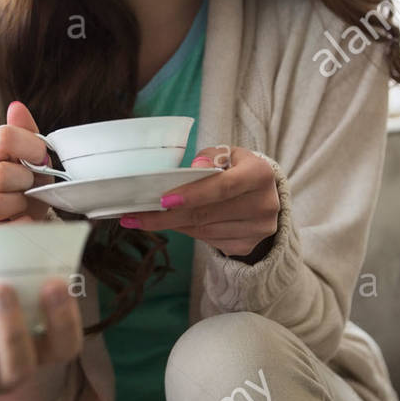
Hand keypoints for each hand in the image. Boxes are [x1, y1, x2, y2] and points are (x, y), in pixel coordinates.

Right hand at [0, 100, 51, 224]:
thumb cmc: (27, 188)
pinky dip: (19, 223)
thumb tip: (16, 107)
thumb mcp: (32, 158)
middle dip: (24, 180)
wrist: (26, 220)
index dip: (30, 147)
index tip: (41, 158)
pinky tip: (24, 219)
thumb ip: (25, 132)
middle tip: (31, 185)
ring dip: (19, 202)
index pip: (2, 137)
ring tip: (24, 202)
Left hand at [118, 147, 280, 258]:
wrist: (262, 195)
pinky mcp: (247, 246)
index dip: (193, 194)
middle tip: (135, 217)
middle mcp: (264, 205)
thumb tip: (196, 166)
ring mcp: (257, 230)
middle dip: (167, 216)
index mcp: (260, 175)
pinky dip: (188, 232)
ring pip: (203, 230)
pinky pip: (208, 241)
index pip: (223, 186)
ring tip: (148, 218)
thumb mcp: (228, 154)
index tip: (164, 200)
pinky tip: (175, 223)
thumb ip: (210, 156)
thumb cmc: (237, 169)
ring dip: (173, 224)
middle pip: (207, 214)